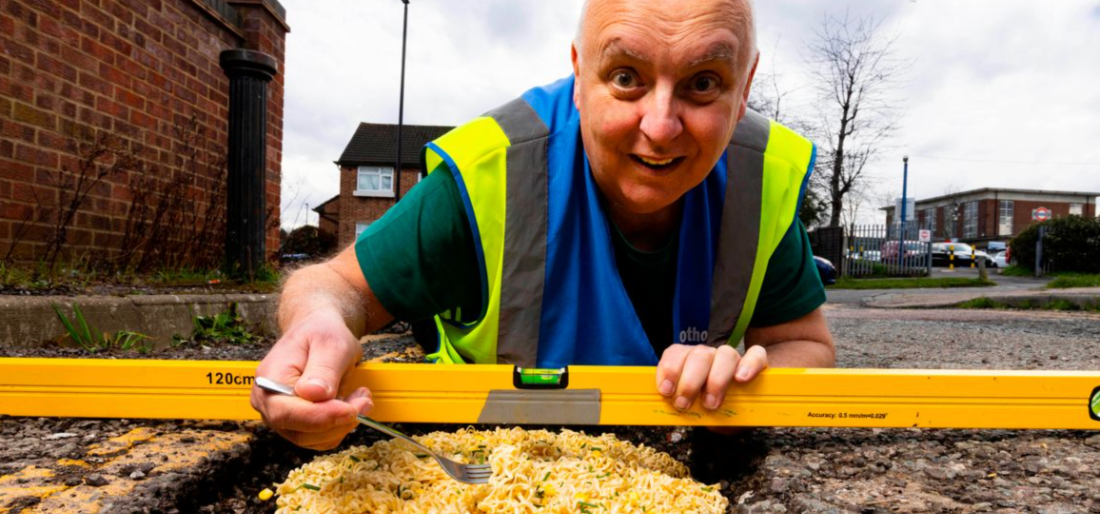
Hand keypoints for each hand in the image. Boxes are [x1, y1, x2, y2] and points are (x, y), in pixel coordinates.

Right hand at [250, 309, 371, 449]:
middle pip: (300, 432)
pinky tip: (350, 404)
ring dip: (343, 424)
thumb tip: (314, 394)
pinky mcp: (299, 425)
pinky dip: (341, 426)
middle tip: (363, 400)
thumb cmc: (320, 333)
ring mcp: (283, 417)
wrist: (317, 333)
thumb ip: (323, 369)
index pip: (286, 412)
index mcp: (269, 380)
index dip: (320, 416)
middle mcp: (269, 403)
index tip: (349, 409)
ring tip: (359, 396)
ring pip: (314, 439)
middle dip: (337, 421)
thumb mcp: (330, 343)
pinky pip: (322, 438)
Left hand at [655, 343, 767, 410]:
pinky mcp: (758, 363)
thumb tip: (667, 411)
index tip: (665, 391)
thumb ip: (683, 405)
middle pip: (699, 355)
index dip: (669, 369)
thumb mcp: (694, 411)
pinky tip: (741, 379)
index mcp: (689, 361)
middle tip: (684, 404)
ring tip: (711, 403)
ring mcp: (733, 357)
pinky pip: (756, 355)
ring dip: (716, 379)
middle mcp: (709, 355)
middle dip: (689, 381)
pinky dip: (749, 365)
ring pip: (725, 354)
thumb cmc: (713, 410)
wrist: (743, 410)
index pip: (676, 353)